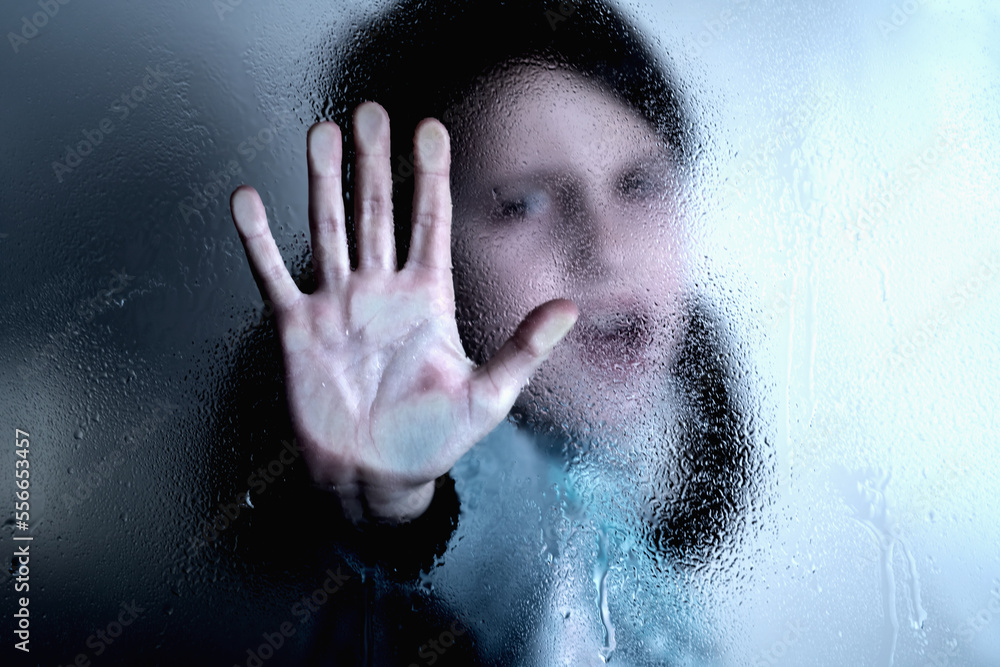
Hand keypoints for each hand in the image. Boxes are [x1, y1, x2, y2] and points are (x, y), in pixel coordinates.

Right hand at [230, 103, 576, 522]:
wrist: (376, 478)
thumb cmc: (433, 441)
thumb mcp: (489, 395)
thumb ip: (525, 347)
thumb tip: (569, 307)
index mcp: (427, 300)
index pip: (429, 222)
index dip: (430, 176)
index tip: (430, 129)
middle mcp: (381, 292)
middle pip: (376, 212)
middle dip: (374, 162)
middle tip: (371, 113)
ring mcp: (338, 306)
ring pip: (329, 229)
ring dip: (323, 183)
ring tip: (320, 134)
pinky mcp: (300, 330)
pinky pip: (275, 276)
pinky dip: (259, 241)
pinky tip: (249, 202)